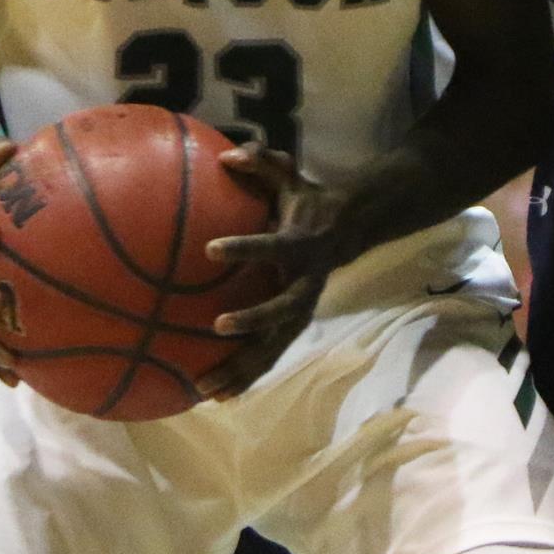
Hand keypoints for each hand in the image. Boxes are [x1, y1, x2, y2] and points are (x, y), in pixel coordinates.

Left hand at [199, 144, 349, 399]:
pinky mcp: (293, 326)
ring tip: (206, 388)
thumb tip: (227, 156)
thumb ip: (262, 162)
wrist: (348, 230)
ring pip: (273, 346)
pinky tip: (217, 397)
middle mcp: (304, 284)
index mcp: (300, 246)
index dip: (245, 248)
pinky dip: (246, 377)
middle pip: (280, 311)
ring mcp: (300, 310)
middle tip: (216, 326)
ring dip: (243, 368)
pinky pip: (269, 356)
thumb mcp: (289, 175)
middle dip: (252, 322)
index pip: (272, 248)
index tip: (211, 249)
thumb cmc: (306, 200)